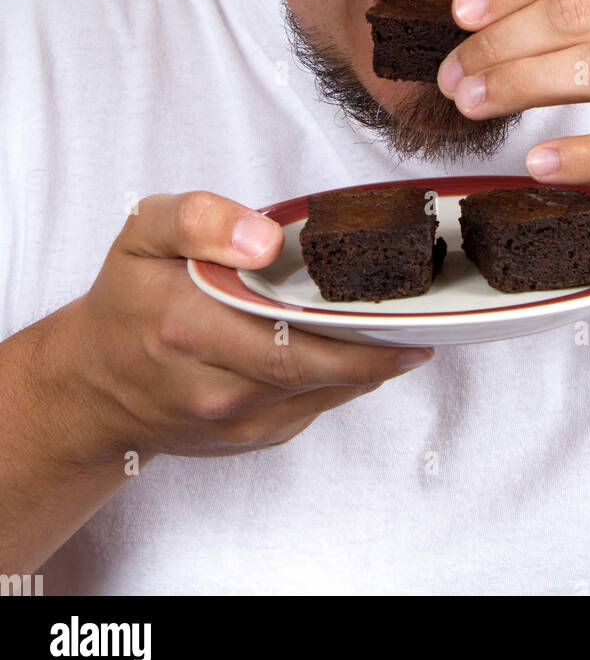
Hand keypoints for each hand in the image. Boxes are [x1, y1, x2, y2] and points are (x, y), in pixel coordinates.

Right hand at [63, 192, 433, 460]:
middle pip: (319, 371)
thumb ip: (200, 221)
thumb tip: (266, 241)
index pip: (290, 336)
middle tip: (424, 322)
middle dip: (378, 349)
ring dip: (370, 365)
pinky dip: (342, 380)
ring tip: (406, 330)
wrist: (95, 386)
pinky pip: (314, 407)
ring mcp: (236, 422)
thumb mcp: (144, 234)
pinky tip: (360, 349)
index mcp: (190, 326)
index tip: (403, 306)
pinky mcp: (251, 438)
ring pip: (325, 393)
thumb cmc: (129, 300)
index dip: (355, 327)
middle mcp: (216, 385)